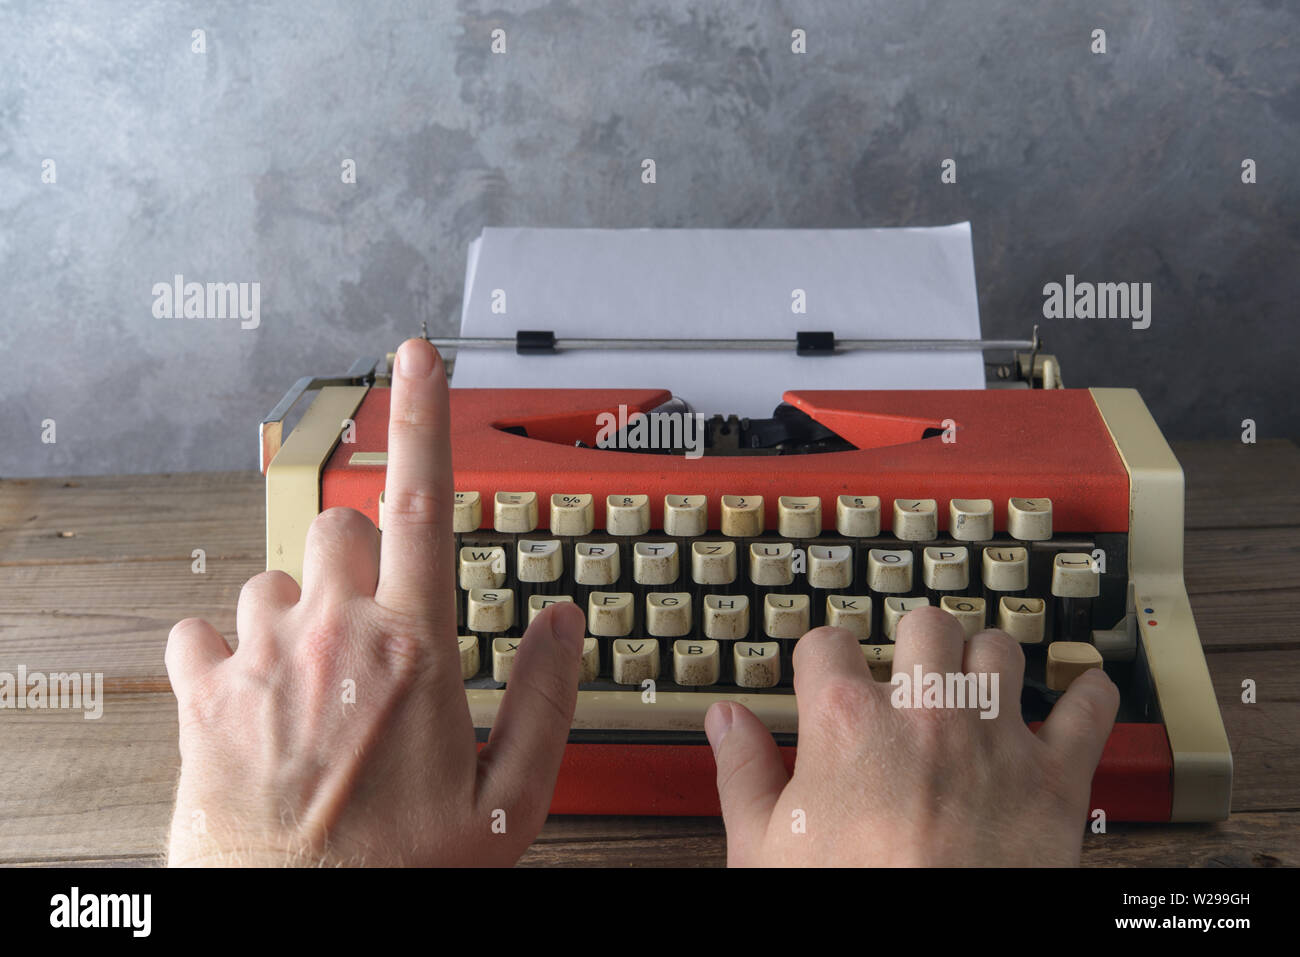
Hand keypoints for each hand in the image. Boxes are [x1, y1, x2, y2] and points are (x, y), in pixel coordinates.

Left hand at [165, 338, 586, 865]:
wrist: (292, 929)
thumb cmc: (399, 877)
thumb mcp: (508, 805)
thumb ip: (548, 700)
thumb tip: (566, 624)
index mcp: (413, 650)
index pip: (422, 501)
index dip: (422, 416)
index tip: (416, 356)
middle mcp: (328, 638)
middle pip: (341, 530)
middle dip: (364, 563)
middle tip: (379, 629)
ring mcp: (256, 664)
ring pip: (274, 580)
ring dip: (300, 614)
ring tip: (320, 686)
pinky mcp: (198, 698)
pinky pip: (202, 629)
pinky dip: (227, 652)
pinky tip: (252, 698)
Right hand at [704, 607, 1118, 865]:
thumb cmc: (847, 906)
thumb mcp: (764, 850)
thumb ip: (743, 773)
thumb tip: (726, 723)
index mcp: (848, 724)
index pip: (828, 642)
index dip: (824, 655)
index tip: (828, 669)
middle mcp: (925, 715)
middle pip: (925, 625)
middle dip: (915, 643)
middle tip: (911, 669)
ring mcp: (995, 740)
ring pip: (1000, 649)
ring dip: (989, 659)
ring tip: (979, 678)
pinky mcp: (1055, 779)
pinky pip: (1089, 709)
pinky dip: (1089, 694)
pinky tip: (1083, 689)